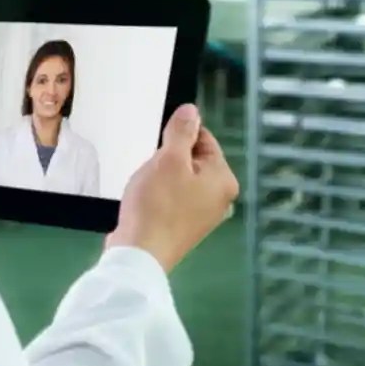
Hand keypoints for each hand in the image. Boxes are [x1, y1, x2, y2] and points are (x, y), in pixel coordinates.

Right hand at [107, 104, 239, 272]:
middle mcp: (222, 198)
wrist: (139, 254)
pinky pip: (175, 199)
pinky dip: (160, 196)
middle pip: (193, 160)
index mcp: (224, 179)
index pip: (204, 139)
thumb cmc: (157, 203)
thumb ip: (181, 131)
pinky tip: (147, 202)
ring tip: (147, 187)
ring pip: (182, 179)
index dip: (178, 137)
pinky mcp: (186, 228)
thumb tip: (192, 110)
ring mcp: (205, 216)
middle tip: (152, 169)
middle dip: (169, 159)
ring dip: (162, 177)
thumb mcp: (168, 159)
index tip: (159, 148)